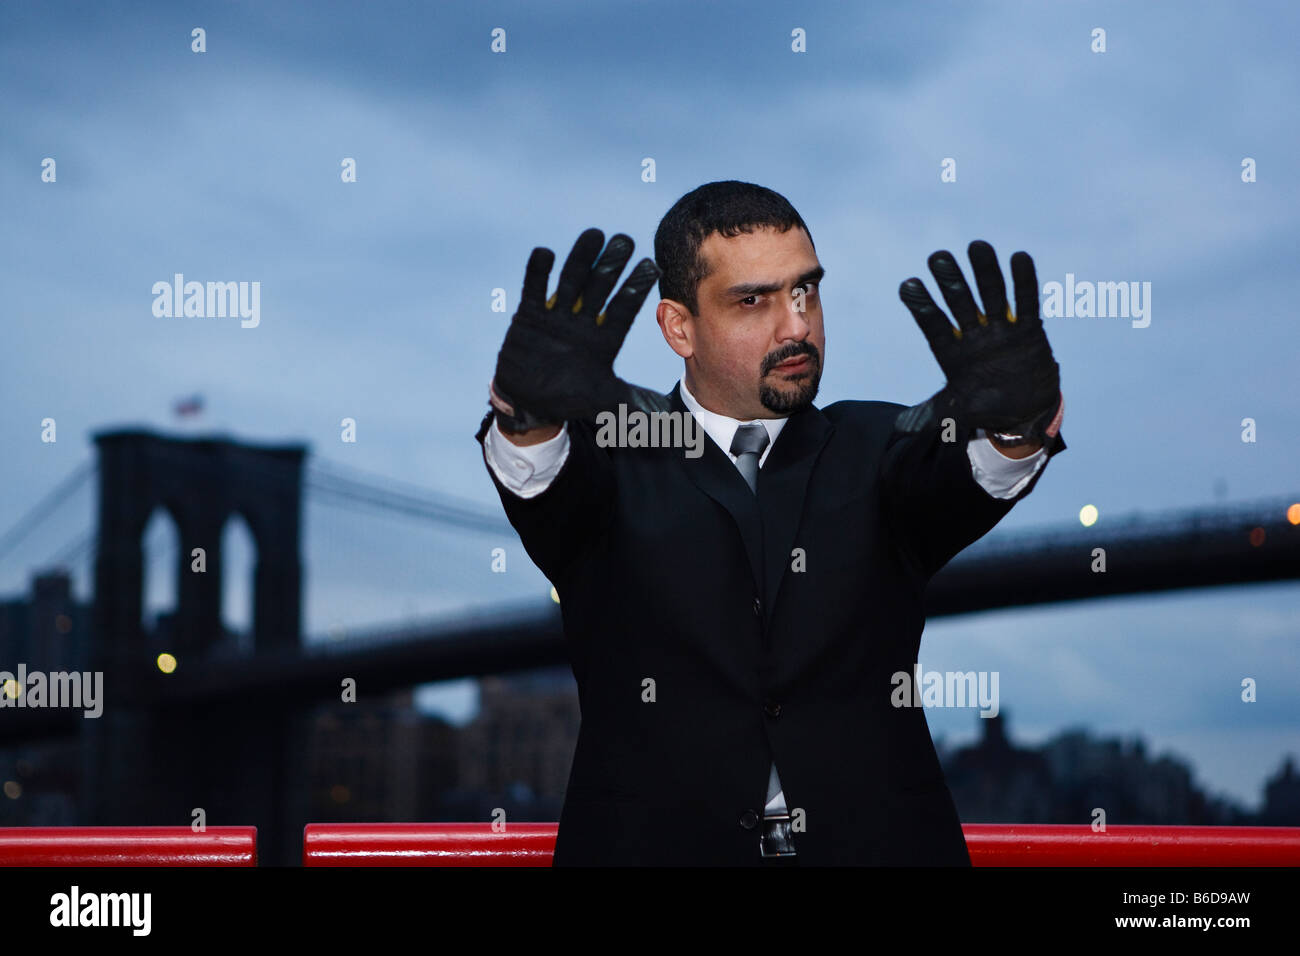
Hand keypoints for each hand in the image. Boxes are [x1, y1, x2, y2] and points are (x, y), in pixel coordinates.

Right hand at [492, 228, 661, 429]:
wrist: (530, 400)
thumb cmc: (570, 397)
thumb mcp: (604, 401)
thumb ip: (633, 406)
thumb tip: (668, 422)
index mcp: (604, 339)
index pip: (623, 309)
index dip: (635, 288)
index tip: (651, 266)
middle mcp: (584, 321)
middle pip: (600, 287)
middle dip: (611, 264)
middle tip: (625, 241)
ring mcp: (557, 315)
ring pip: (572, 280)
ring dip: (581, 258)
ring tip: (594, 235)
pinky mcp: (530, 314)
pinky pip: (534, 289)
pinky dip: (538, 272)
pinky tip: (546, 253)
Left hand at [897, 240, 1060, 444]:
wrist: (1022, 411)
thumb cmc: (985, 406)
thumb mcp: (956, 411)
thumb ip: (929, 415)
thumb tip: (898, 429)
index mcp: (953, 352)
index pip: (933, 325)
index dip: (922, 306)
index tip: (908, 285)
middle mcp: (974, 335)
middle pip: (960, 302)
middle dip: (950, 280)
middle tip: (938, 257)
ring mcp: (1001, 330)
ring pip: (992, 295)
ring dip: (985, 272)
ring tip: (977, 246)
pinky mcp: (1028, 331)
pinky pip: (1027, 303)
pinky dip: (1024, 282)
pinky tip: (1019, 258)